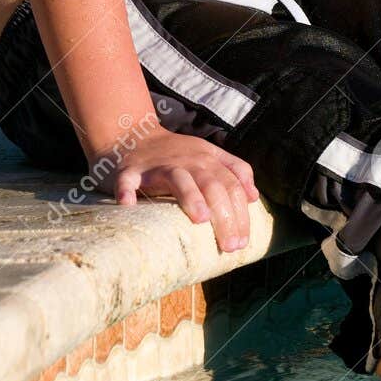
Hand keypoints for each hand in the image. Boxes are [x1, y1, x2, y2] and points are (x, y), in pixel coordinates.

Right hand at [93, 128, 260, 253]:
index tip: (243, 241)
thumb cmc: (178, 154)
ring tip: (201, 219)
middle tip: (229, 245)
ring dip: (190, 196)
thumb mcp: (210, 154)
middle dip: (224, 216)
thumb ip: (235, 170)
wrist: (136, 135)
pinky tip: (128, 205)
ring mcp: (159, 165)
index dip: (240, 213)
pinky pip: (128, 180)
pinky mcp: (130, 170)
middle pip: (212, 185)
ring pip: (179, 178)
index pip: (232, 185)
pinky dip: (127, 191)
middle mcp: (187, 160)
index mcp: (207, 159)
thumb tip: (253, 197)